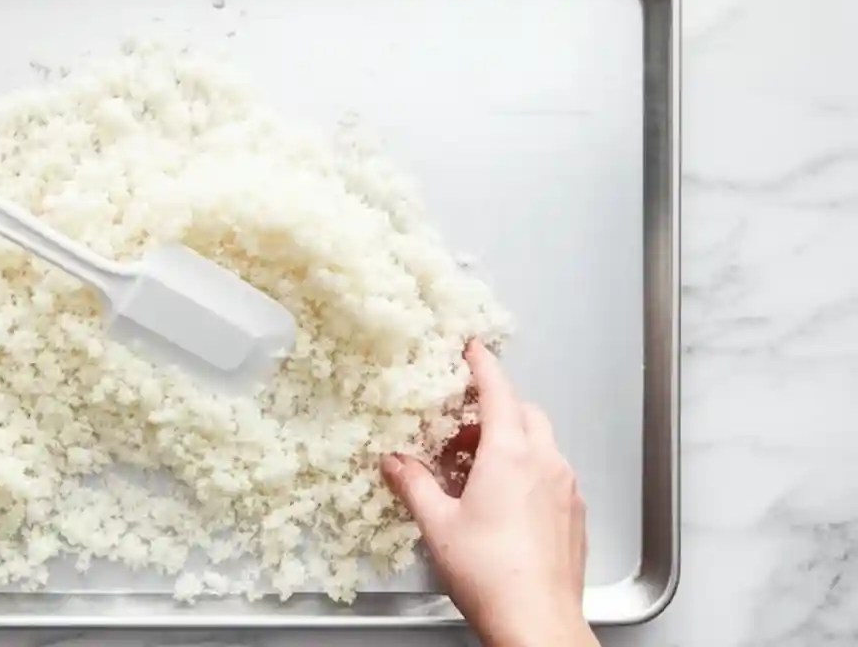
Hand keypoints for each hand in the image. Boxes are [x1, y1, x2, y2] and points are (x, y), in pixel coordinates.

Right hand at [380, 341, 596, 646]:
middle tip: (462, 422)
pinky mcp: (575, 513)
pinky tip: (504, 499)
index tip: (473, 350)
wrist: (537, 621)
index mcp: (510, 454)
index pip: (498, 391)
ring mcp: (566, 488)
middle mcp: (545, 463)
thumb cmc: (491, 575)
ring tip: (477, 466)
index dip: (483, 366)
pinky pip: (552, 474)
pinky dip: (529, 470)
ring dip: (512, 441)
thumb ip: (413, 485)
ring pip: (541, 444)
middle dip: (494, 408)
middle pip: (524, 412)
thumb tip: (395, 463)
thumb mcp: (437, 524)